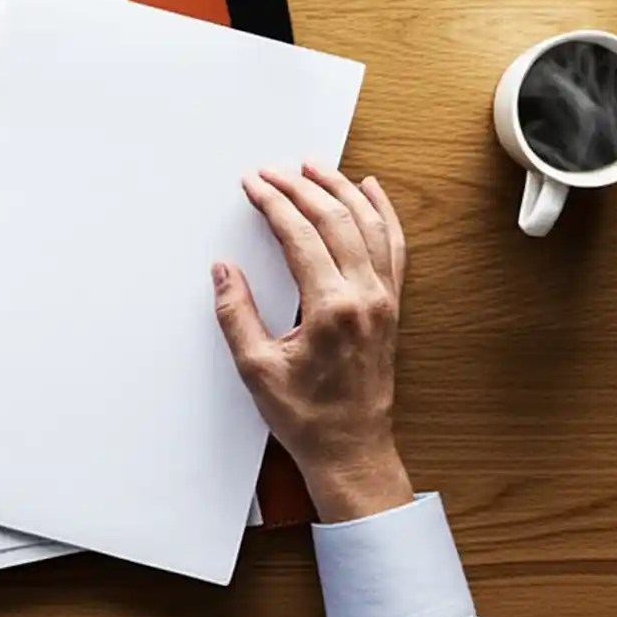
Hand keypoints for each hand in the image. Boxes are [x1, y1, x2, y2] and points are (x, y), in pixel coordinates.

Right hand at [212, 164, 412, 522]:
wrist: (352, 449)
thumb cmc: (306, 416)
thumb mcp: (256, 367)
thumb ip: (236, 313)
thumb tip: (223, 270)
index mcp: (331, 308)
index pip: (300, 236)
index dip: (273, 203)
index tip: (252, 185)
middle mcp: (366, 296)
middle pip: (336, 220)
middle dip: (301, 187)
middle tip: (273, 170)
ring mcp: (384, 299)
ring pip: (368, 225)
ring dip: (341, 190)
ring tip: (315, 167)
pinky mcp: (391, 306)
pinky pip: (393, 246)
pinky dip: (383, 213)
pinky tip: (371, 191)